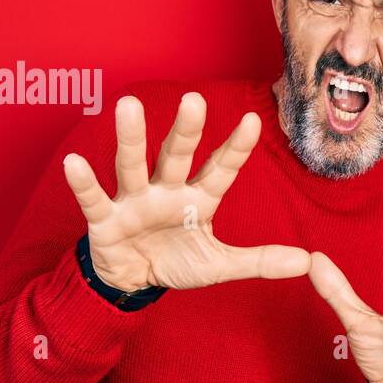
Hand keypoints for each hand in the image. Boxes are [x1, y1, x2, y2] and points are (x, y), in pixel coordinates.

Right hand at [62, 92, 310, 289]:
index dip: (236, 148)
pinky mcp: (106, 220)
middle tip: (194, 100)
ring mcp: (135, 202)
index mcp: (198, 199)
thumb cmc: (177, 261)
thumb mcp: (221, 265)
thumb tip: (306, 261)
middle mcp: (167, 191)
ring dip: (132, 138)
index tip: (253, 120)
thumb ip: (260, 261)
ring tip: (129, 106)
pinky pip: (94, 199)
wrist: (133, 281)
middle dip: (186, 131)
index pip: (221, 169)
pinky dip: (84, 183)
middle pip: (177, 156)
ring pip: (134, 165)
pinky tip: (75, 162)